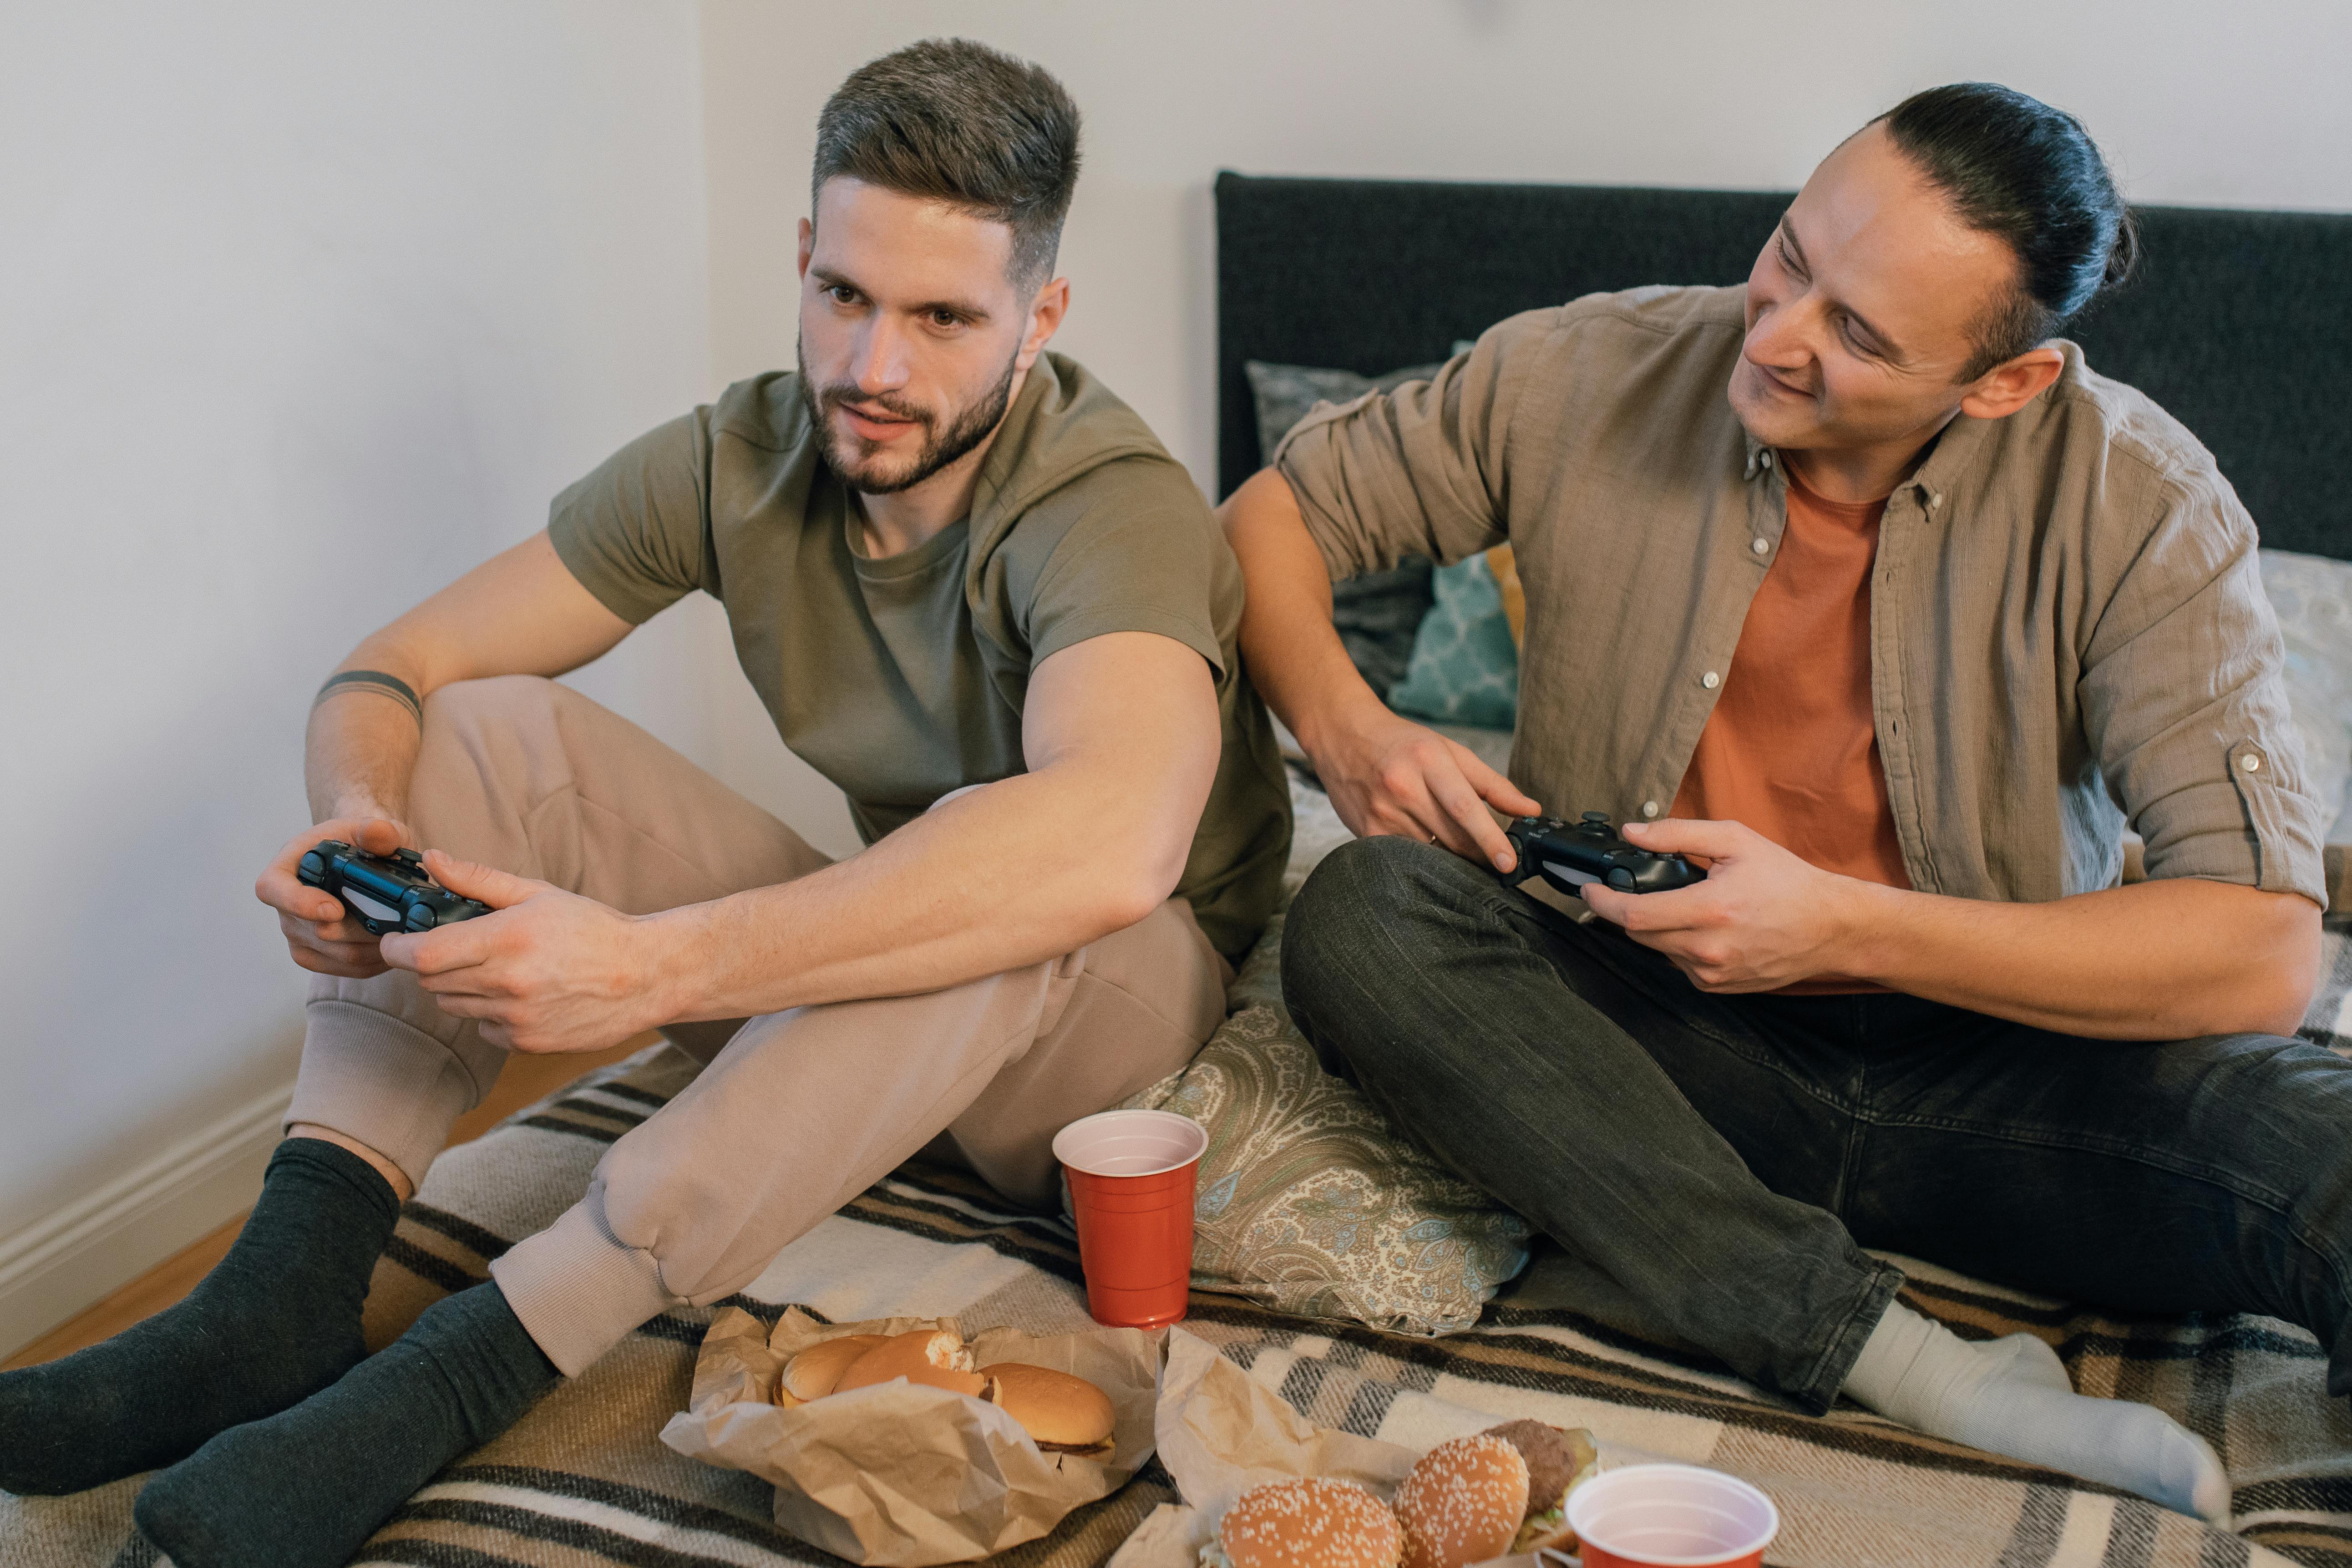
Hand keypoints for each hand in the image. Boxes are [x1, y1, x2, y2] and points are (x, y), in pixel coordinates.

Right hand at [256, 814, 418, 978]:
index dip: (299, 903)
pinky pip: (342, 969)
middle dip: (359, 929)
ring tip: (402, 933)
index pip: (272, 888)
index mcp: (289, 865)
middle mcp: (285, 904)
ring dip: (371, 947)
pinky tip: (393, 948)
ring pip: (334, 954)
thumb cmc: (363, 843)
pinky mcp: (314, 954)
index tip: (335, 909)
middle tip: (397, 922)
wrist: (363, 861)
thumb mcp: (375, 829)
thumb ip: (378, 830)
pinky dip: (372, 962)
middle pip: (314, 930)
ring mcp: (297, 932)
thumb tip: (378, 833)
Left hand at [378, 852, 678, 1052]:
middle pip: (432, 982)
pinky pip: (484, 1028)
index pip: (424, 955)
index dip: (397, 949)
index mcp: (507, 939)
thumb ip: (478, 880)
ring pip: (454, 1006)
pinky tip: (521, 995)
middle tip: (454, 948)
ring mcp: (516, 1018)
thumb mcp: (538, 893)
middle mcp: (507, 983)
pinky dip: (489, 1013)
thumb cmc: (593, 929)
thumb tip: (431, 860)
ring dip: (461, 987)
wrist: (645, 976)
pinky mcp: (527, 1043)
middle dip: (431, 964)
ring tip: (497, 969)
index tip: (395, 941)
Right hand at [1309, 695, 1541, 870]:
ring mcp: (1382, 812)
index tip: (1509, 863)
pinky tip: (1428, 849)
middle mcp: (1403, 787)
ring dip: (1451, 859)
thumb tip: (1531, 811)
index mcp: (1429, 761)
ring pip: (1431, 853)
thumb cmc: (1403, 744)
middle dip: (1479, 855)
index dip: (1490, 839)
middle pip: (1452, 837)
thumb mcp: (1450, 751)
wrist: (1343, 737)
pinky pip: (1406, 857)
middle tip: (1495, 862)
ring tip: (1457, 849)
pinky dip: (1423, 859)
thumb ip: (1492, 783)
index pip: (1465, 808)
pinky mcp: (1367, 833)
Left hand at [1578, 818, 1870, 990]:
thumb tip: (1633, 833)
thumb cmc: (1786, 881)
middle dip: (1628, 911)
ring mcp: (1712, 974)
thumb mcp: (1735, 841)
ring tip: (1684, 905)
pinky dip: (1679, 945)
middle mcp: (1707, 949)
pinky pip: (1679, 964)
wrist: (1829, 927)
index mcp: (1709, 910)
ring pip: (1658, 950)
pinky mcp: (1718, 987)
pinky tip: (1704, 928)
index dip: (1601, 901)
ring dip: (1657, 928)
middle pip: (1638, 934)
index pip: (1632, 915)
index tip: (1589, 888)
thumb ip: (1678, 834)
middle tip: (1632, 890)